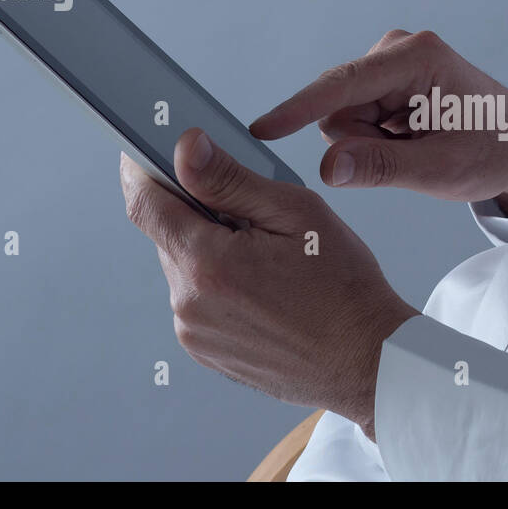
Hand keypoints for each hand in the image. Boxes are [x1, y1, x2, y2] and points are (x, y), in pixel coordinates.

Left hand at [119, 128, 418, 440]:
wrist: (367, 360)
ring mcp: (195, 332)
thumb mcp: (297, 213)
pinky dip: (221, 284)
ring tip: (269, 259)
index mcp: (207, 263)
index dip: (140, 169)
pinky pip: (199, 301)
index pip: (145, 203)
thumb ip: (231, 179)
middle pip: (169, 235)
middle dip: (199, 214)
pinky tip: (265, 288)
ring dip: (212, 251)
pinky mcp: (207, 351)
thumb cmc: (343, 290)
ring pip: (186, 267)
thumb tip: (185, 148)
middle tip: (252, 214)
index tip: (143, 151)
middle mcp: (190, 303)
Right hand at [249, 29, 507, 215]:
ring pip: (345, 117)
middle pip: (339, 107)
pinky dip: (381, 139)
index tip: (263, 129)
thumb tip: (329, 167)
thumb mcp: (441, 169)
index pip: (341, 86)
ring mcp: (393, 64)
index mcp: (417, 58)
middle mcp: (399, 50)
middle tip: (413, 156)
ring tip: (418, 148)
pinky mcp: (389, 79)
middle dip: (365, 142)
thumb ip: (381, 168)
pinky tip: (413, 141)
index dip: (298, 109)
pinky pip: (358, 119)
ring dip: (374, 143)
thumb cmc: (494, 150)